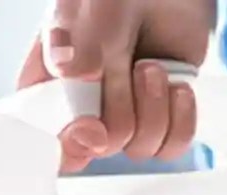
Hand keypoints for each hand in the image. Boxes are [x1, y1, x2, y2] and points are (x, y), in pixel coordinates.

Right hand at [16, 0, 214, 172]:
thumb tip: (79, 74)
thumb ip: (75, 47)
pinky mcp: (160, 114)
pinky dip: (180, 119)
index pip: (46, 143)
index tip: (89, 129)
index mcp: (49, 90)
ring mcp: (123, 113)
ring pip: (137, 148)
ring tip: (151, 67)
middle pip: (97, 149)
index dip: (68, 147)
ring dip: (152, 107)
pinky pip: (170, 145)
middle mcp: (83, 109)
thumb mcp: (83, 14)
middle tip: (127, 70)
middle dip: (120, 112)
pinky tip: (176, 88)